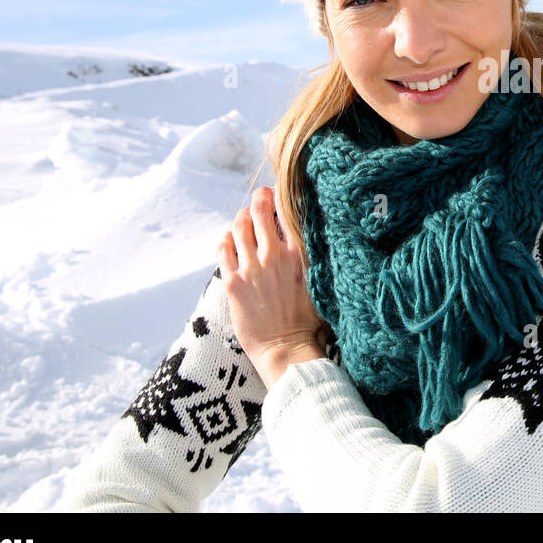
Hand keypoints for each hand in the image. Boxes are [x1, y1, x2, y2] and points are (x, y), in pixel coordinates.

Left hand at [219, 186, 330, 390]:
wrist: (286, 349)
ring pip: (239, 226)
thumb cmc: (308, 322)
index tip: (280, 193)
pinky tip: (230, 240)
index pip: (288, 212)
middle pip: (260, 210)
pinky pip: (223, 248)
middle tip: (260, 197)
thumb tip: (317, 239)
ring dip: (242, 217)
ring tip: (244, 218)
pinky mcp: (232, 281)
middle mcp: (274, 256)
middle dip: (259, 198)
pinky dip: (226, 238)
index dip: (281, 197)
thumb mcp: (320, 283)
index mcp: (299, 254)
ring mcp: (251, 267)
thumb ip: (313, 259)